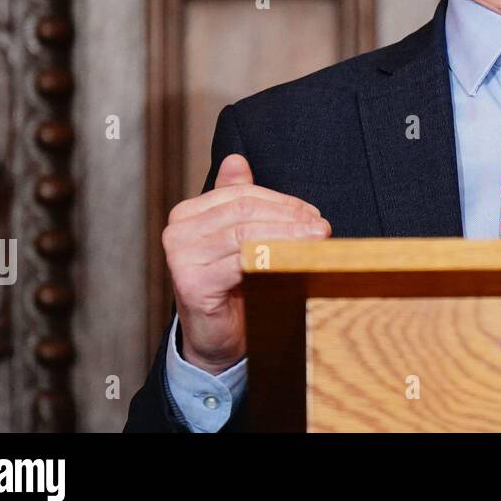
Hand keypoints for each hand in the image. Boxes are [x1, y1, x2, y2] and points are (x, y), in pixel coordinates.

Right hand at [163, 153, 329, 373]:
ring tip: (318, 242)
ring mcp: (181, 256)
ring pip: (247, 233)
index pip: (242, 194)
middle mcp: (178, 230)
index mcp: (187, 214)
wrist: (216, 340)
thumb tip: (236, 159)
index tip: (313, 214)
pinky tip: (298, 262)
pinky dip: (275, 258)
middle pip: (246, 210)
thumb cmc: (232, 287)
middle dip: (290, 217)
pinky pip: (242, 262)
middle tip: (322, 229)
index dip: (283, 202)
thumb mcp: (237, 239)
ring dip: (289, 236)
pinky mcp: (192, 282)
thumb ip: (237, 200)